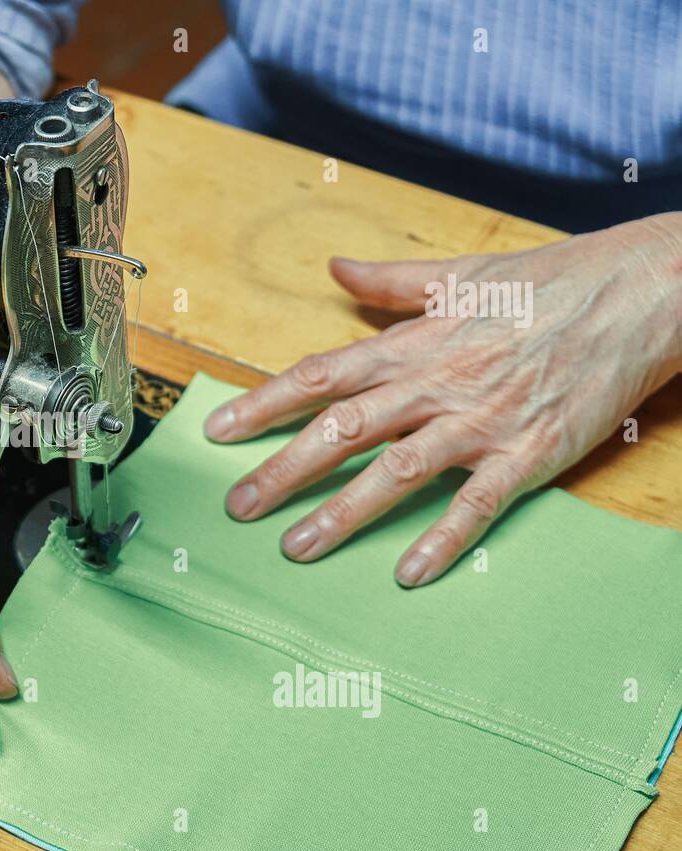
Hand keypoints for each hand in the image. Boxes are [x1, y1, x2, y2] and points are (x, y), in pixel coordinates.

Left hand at [205, 212, 681, 586]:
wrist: (640, 291)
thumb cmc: (547, 282)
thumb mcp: (459, 273)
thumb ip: (388, 282)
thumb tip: (334, 268)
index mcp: (414, 343)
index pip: (320, 375)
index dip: (264, 404)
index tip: (218, 432)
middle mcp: (436, 383)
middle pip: (342, 430)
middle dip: (284, 470)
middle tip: (237, 507)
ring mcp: (481, 421)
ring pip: (396, 471)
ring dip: (342, 512)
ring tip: (296, 547)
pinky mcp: (529, 453)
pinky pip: (477, 504)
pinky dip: (442, 539)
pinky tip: (407, 573)